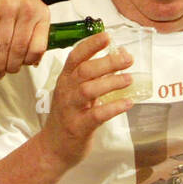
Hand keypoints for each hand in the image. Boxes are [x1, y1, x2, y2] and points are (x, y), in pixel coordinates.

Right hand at [0, 0, 48, 77]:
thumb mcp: (33, 11)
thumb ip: (35, 34)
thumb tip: (34, 62)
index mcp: (41, 14)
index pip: (39, 47)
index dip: (29, 62)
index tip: (22, 67)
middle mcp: (27, 12)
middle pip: (19, 50)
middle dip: (11, 67)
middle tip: (4, 73)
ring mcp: (8, 11)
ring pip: (4, 47)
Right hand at [37, 31, 133, 170]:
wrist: (53, 148)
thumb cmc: (68, 116)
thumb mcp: (74, 92)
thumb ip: (93, 77)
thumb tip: (118, 58)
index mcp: (65, 80)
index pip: (75, 56)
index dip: (91, 45)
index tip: (107, 36)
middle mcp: (66, 91)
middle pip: (84, 71)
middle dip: (107, 62)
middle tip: (128, 58)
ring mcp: (71, 110)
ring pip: (88, 90)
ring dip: (110, 83)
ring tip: (129, 78)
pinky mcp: (79, 127)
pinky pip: (97, 115)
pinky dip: (113, 108)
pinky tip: (128, 103)